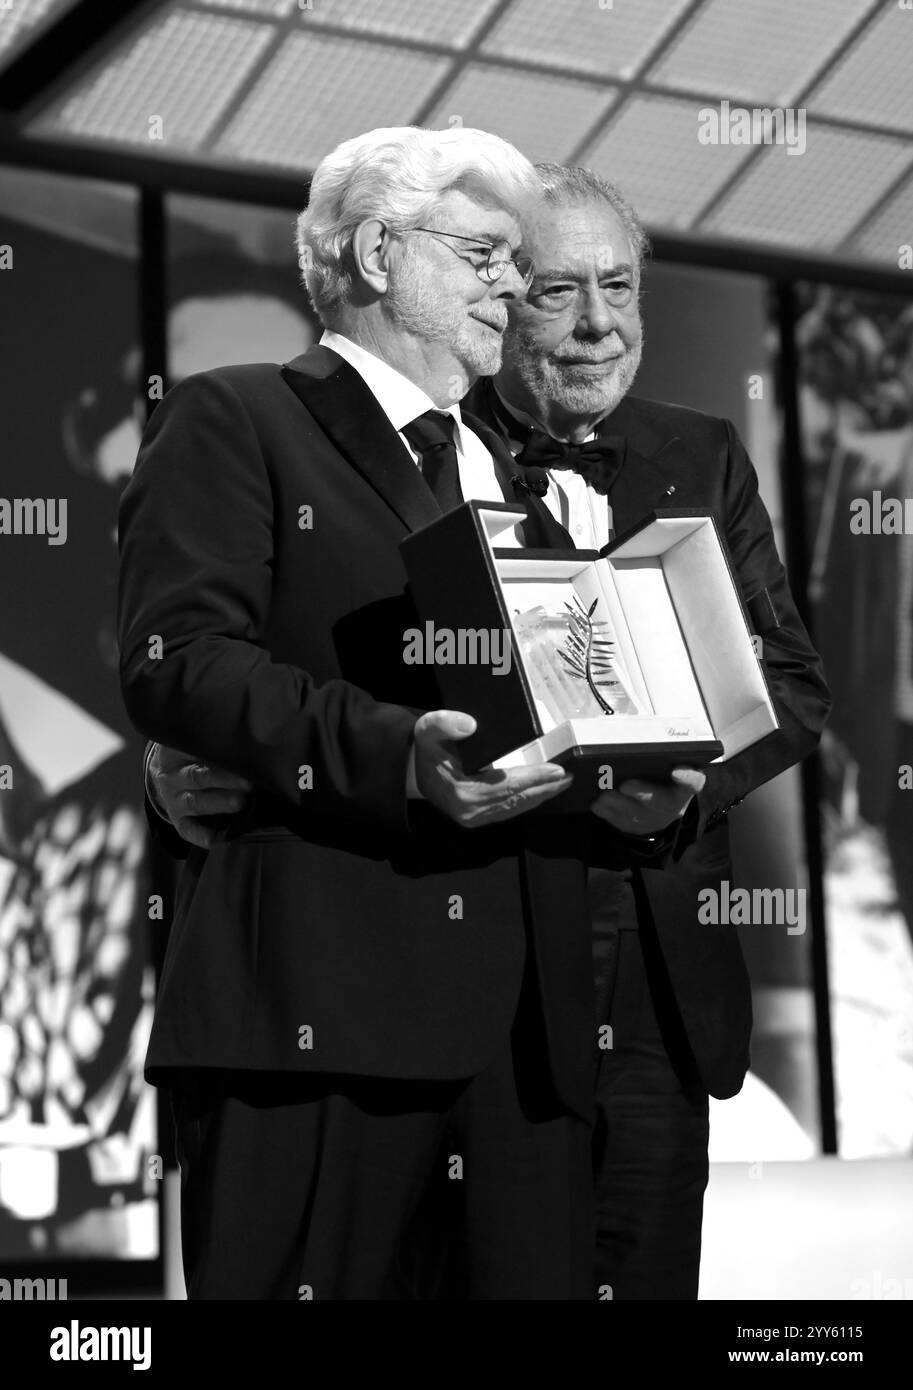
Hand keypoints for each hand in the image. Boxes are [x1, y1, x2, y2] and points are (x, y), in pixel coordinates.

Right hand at [148, 744, 252, 849]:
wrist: (167, 776)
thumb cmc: (192, 756)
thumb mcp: (196, 745)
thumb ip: (217, 745)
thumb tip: (250, 745)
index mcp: (174, 753)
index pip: (193, 750)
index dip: (215, 752)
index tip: (239, 753)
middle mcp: (171, 778)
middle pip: (198, 777)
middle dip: (225, 780)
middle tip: (248, 783)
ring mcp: (172, 800)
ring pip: (195, 802)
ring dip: (219, 803)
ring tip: (240, 803)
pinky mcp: (177, 819)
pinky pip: (187, 829)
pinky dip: (200, 835)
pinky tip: (215, 839)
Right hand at [412, 710, 572, 827]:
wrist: (414, 769)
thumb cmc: (426, 748)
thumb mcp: (428, 728)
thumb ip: (445, 723)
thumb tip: (470, 724)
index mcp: (461, 792)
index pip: (506, 786)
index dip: (533, 778)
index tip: (556, 769)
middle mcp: (470, 812)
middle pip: (516, 800)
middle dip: (545, 788)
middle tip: (569, 775)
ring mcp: (476, 818)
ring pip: (516, 808)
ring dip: (541, 795)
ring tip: (563, 782)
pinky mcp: (480, 818)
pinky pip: (510, 810)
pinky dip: (529, 800)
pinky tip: (543, 791)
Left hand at [590, 767, 705, 836]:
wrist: (662, 803)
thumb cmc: (662, 777)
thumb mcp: (669, 766)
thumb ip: (662, 757)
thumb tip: (640, 738)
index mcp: (685, 787)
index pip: (694, 782)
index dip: (687, 777)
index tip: (676, 770)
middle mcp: (675, 806)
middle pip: (661, 803)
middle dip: (642, 794)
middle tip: (625, 785)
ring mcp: (656, 820)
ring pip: (637, 816)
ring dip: (619, 805)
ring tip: (604, 795)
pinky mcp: (638, 827)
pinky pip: (623, 823)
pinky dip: (608, 814)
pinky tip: (597, 804)